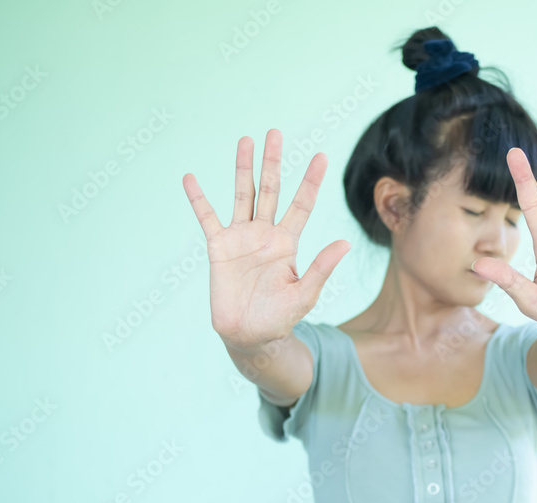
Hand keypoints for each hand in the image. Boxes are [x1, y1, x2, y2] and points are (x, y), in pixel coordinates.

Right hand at [182, 129, 349, 348]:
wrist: (249, 335)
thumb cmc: (280, 317)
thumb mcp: (304, 294)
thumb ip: (321, 268)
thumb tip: (345, 244)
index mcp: (288, 242)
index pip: (302, 204)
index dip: (311, 181)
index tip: (321, 156)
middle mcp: (265, 234)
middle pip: (271, 190)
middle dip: (273, 162)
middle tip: (274, 132)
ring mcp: (241, 238)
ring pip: (243, 195)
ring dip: (244, 168)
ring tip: (246, 140)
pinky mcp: (219, 247)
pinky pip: (207, 218)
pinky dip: (198, 199)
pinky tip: (190, 178)